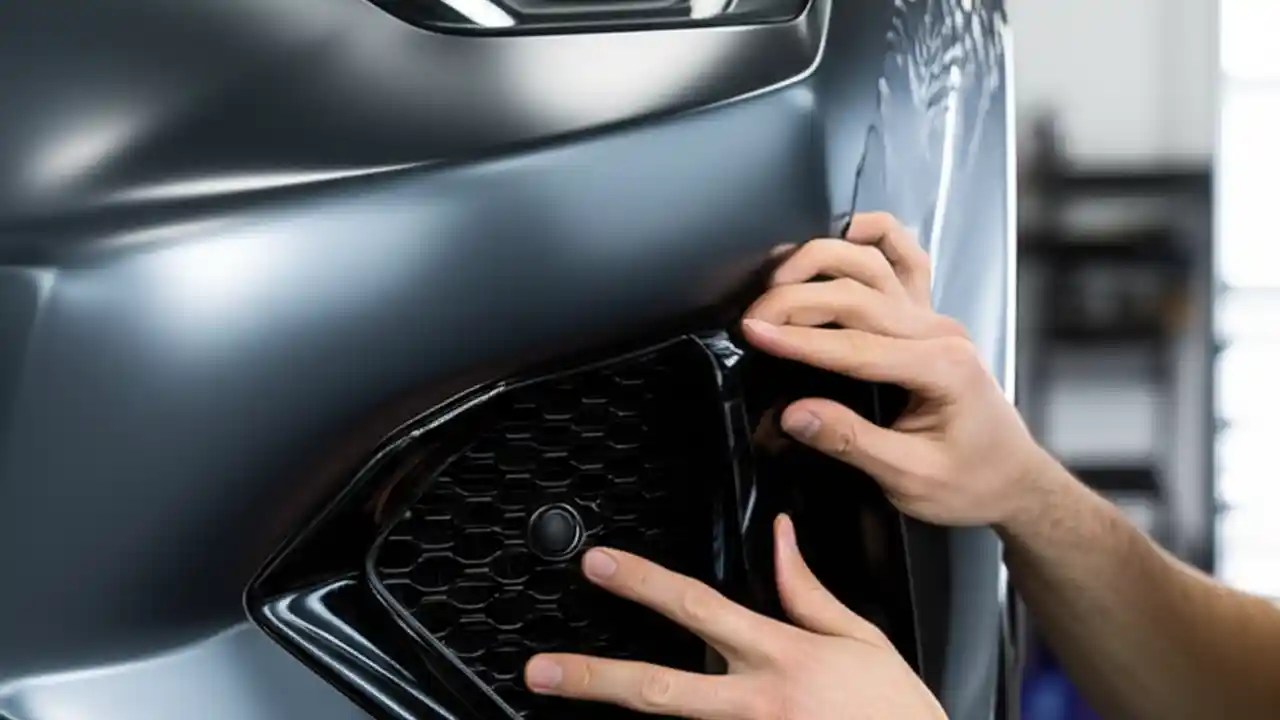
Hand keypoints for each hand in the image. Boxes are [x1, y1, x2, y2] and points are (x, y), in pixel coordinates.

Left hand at [524, 515, 944, 719]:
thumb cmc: (896, 709)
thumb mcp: (859, 637)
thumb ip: (807, 591)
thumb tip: (780, 538)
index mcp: (783, 656)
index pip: (699, 607)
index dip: (643, 583)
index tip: (600, 564)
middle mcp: (759, 703)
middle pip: (661, 688)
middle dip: (595, 677)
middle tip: (541, 671)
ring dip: (617, 712)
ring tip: (569, 695)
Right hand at [741, 213, 1054, 529]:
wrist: (1013, 479)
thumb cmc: (970, 482)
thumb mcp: (910, 479)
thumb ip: (850, 442)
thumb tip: (793, 414)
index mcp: (942, 369)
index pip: (855, 347)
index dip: (798, 338)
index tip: (753, 332)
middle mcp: (939, 331)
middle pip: (855, 297)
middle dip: (794, 301)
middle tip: (749, 320)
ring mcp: (935, 317)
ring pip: (872, 265)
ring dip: (820, 261)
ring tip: (774, 280)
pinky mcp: (927, 316)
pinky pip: (902, 258)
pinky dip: (872, 237)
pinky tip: (842, 233)